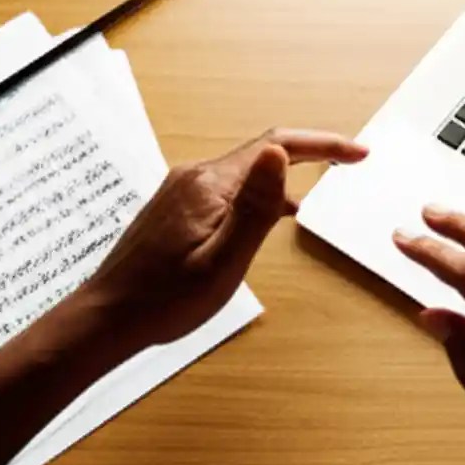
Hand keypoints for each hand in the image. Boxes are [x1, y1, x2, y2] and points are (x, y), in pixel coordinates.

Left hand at [84, 128, 367, 349]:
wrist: (106, 318)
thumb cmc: (164, 300)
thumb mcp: (222, 261)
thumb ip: (255, 207)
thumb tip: (281, 154)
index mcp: (210, 184)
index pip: (277, 146)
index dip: (323, 146)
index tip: (358, 153)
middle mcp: (195, 177)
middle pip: (263, 153)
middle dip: (311, 154)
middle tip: (349, 163)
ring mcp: (182, 190)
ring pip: (245, 171)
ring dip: (285, 176)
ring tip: (320, 189)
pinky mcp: (176, 207)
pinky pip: (227, 188)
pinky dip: (259, 193)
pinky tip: (270, 216)